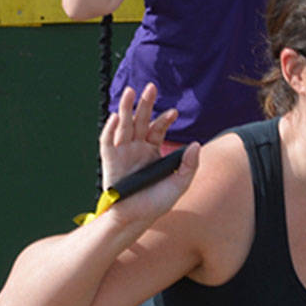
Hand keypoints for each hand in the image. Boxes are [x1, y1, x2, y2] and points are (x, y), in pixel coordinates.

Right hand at [98, 83, 193, 218]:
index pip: (157, 129)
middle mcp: (136, 147)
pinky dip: (111, 129)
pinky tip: (117, 117)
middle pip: (140, 120)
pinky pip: (108, 141)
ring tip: (130, 91)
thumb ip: (189, 166)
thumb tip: (197, 145)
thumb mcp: (179, 184)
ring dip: (125, 108)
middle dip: (145, 104)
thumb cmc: (156, 202)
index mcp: (152, 150)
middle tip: (151, 87)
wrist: (136, 218)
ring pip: (124, 125)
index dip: (164, 119)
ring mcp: (122, 152)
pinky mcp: (109, 160)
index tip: (174, 112)